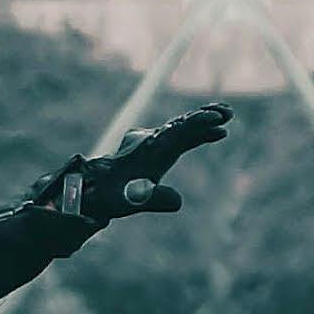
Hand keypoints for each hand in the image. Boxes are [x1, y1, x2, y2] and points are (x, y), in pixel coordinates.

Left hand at [34, 104, 232, 242]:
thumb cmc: (108, 198)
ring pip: (181, 130)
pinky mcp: (151, 153)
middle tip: (228, 112)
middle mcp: (149, 142)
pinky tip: (214, 135)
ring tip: (226, 121)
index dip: (198, 124)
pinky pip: (178, 139)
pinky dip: (195, 135)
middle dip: (204, 118)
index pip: (177, 133)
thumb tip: (177, 201)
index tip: (217, 118)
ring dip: (202, 125)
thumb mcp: (129, 201)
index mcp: (148, 150)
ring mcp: (150, 146)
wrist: (85, 193)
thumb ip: (151, 198)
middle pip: (181, 125)